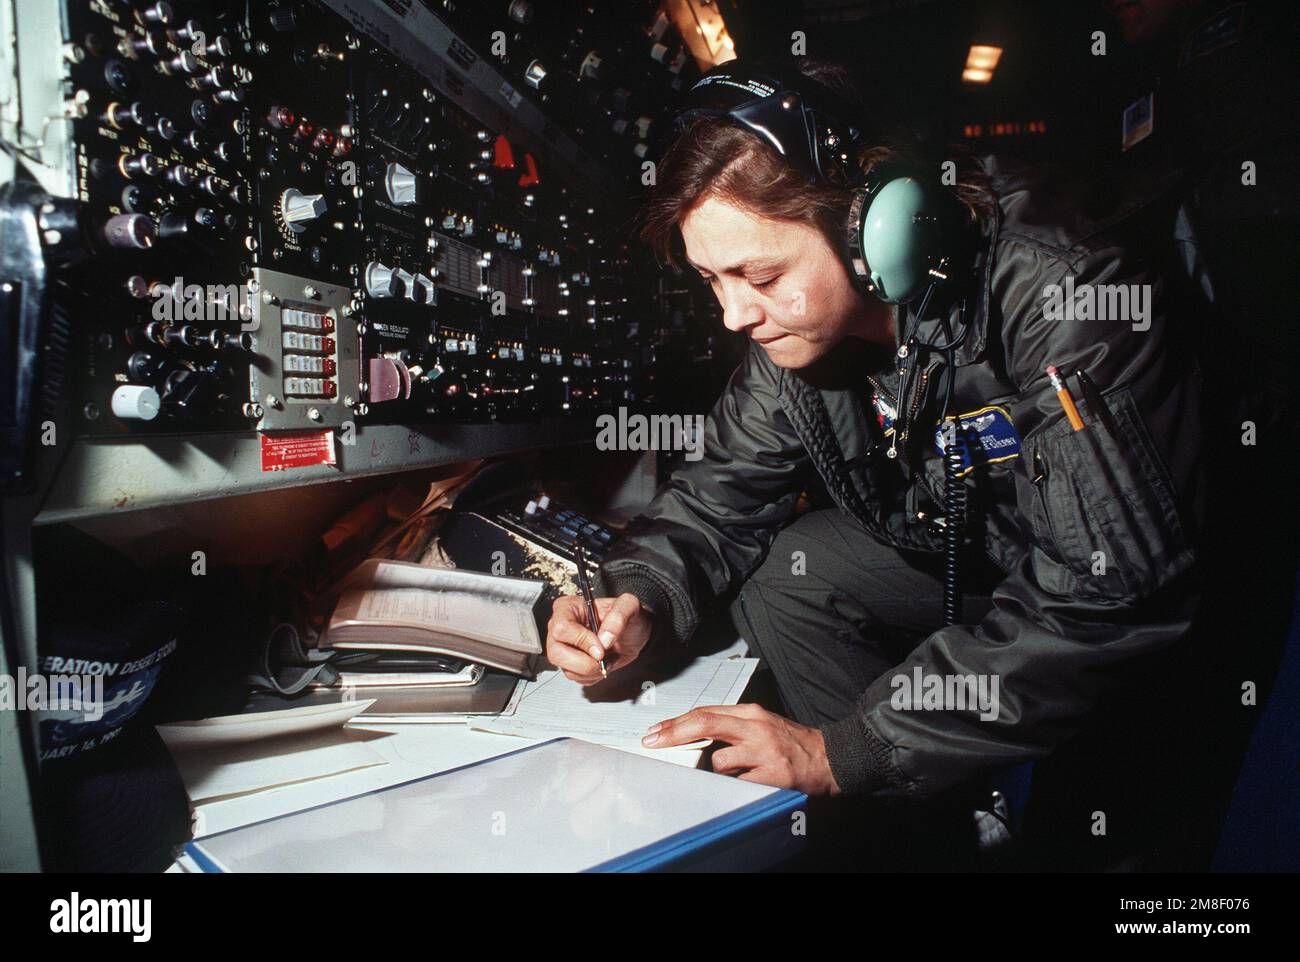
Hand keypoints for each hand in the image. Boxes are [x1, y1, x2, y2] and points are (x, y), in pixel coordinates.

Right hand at [546, 592, 652, 684]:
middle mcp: (560, 628)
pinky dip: (593, 675)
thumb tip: (604, 639)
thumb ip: (618, 617)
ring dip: (592, 669)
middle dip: (584, 662)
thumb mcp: (629, 606)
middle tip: (602, 657)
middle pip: (556, 653)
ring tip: (606, 657)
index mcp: (568, 608)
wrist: (633, 633)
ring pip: (566, 669)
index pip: (561, 628)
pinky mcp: (570, 664)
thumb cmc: (627, 616)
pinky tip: (603, 662)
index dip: (581, 641)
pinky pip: (576, 677)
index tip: (601, 647)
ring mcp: (563, 648)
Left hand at [642, 704, 842, 795]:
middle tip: (653, 742)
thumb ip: (731, 726)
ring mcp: (765, 752)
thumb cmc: (791, 743)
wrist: (830, 759)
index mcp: (752, 713)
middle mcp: (756, 728)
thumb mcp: (761, 724)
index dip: (677, 722)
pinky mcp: (772, 776)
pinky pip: (738, 784)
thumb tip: (692, 734)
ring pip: (719, 761)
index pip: (705, 712)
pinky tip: (748, 784)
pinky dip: (736, 786)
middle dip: (674, 733)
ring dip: (718, 771)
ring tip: (739, 772)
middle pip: (706, 724)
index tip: (656, 732)